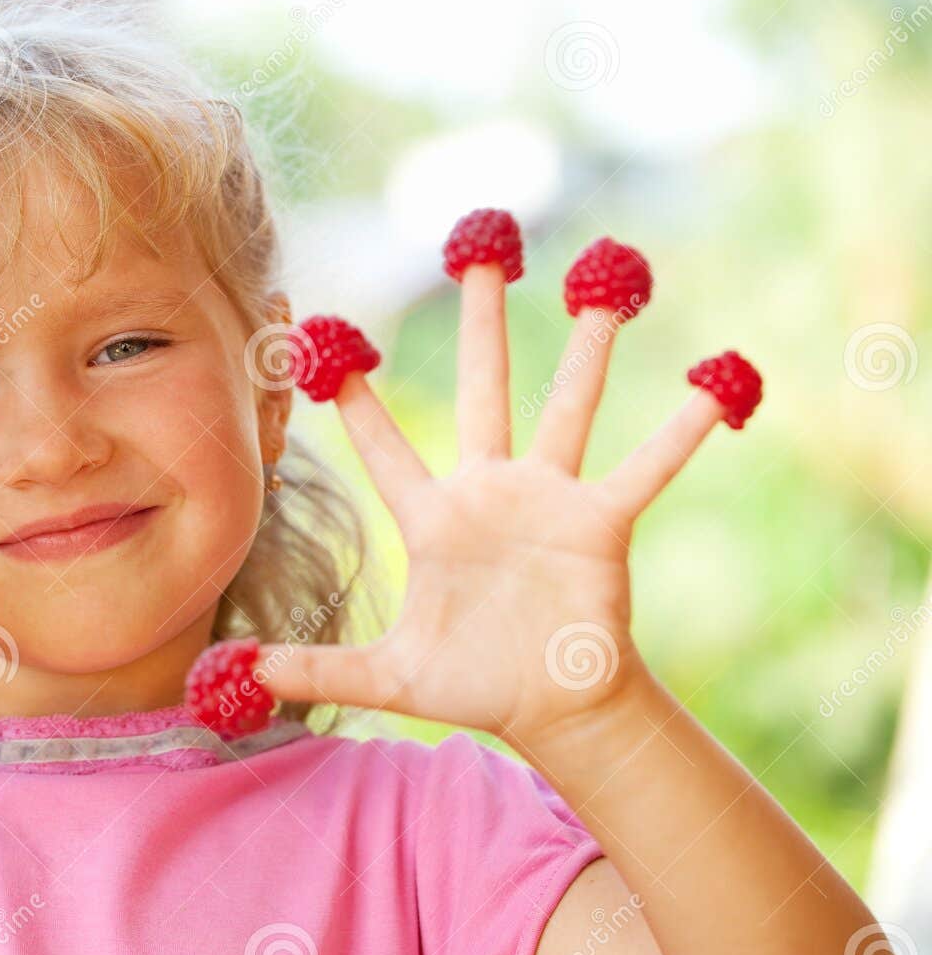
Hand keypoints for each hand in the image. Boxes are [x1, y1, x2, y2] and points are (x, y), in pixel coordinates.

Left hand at [260, 265, 727, 739]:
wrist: (550, 707)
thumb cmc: (473, 683)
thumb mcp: (387, 677)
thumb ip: (317, 669)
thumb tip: (237, 676)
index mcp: (434, 517)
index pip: (382, 445)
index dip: (351, 397)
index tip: (324, 341)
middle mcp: (491, 490)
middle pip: (481, 387)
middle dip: (479, 319)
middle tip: (475, 246)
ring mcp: (550, 498)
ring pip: (569, 404)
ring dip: (589, 344)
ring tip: (603, 275)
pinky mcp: (602, 522)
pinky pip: (649, 465)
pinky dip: (686, 427)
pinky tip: (717, 381)